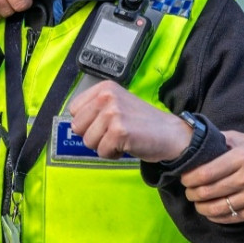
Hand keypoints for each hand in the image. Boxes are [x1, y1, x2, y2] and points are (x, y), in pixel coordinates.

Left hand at [67, 80, 192, 162]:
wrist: (170, 133)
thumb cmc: (142, 123)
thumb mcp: (117, 104)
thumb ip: (95, 109)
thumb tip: (73, 125)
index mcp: (105, 88)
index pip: (74, 109)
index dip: (87, 122)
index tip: (105, 123)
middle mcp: (107, 96)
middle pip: (77, 127)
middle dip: (93, 136)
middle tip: (113, 133)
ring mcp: (113, 113)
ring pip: (88, 141)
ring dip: (104, 146)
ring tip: (121, 139)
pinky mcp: (119, 131)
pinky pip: (102, 152)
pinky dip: (113, 154)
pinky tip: (127, 145)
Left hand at [179, 131, 243, 223]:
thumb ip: (223, 139)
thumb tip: (198, 142)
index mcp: (242, 156)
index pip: (205, 172)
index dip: (189, 178)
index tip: (184, 178)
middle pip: (208, 191)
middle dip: (192, 193)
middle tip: (188, 192)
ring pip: (217, 208)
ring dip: (201, 207)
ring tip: (197, 202)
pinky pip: (230, 218)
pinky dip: (216, 216)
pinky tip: (211, 211)